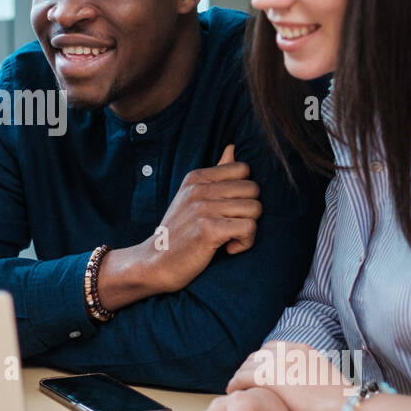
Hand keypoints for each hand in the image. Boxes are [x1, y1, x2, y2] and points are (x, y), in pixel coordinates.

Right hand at [148, 143, 260, 288]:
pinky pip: (249, 228)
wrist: (156, 263)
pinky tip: (229, 248)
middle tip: (232, 226)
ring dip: (248, 229)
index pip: (243, 169)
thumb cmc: (179, 232)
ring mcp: (203, 209)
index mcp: (196, 178)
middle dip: (249, 211)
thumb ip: (216, 173)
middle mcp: (199, 189)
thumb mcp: (191, 197)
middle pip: (253, 189)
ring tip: (229, 237)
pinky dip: (245, 243)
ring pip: (255, 209)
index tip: (229, 209)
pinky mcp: (208, 230)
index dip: (244, 191)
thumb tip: (232, 147)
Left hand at [227, 342, 350, 410]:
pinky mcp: (270, 378)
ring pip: (248, 365)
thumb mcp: (325, 378)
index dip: (263, 361)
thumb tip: (305, 382)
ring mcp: (279, 363)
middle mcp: (289, 351)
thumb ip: (309, 374)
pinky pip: (243, 377)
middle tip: (244, 380)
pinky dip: (235, 384)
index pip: (273, 348)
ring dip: (241, 375)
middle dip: (250, 366)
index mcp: (303, 349)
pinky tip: (232, 391)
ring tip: (237, 387)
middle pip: (259, 355)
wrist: (345, 408)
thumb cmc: (340, 402)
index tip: (259, 371)